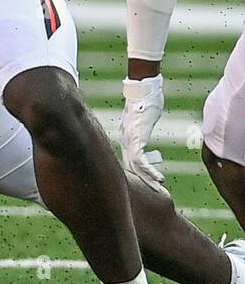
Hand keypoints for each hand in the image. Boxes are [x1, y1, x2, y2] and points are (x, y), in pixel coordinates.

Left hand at [120, 75, 167, 192]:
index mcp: (125, 136)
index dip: (136, 172)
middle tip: (152, 191)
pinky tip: (158, 178)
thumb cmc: (143, 102)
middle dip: (140, 180)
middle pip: (129, 165)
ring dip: (147, 178)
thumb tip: (142, 131)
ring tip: (158, 188)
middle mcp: (124, 139)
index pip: (128, 159)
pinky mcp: (135, 137)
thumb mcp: (140, 119)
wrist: (142, 91)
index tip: (145, 182)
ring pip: (134, 165)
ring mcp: (129, 139)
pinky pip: (140, 159)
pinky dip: (149, 170)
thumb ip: (139, 127)